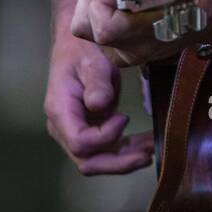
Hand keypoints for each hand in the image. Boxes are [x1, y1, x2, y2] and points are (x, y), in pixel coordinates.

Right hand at [43, 32, 153, 174]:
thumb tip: (101, 106)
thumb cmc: (81, 51)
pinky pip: (105, 150)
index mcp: (60, 111)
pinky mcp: (88, 132)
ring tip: (151, 150)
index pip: (80, 142)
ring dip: (126, 160)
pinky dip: (126, 151)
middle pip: (87, 162)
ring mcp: (74, 132)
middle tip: (146, 156)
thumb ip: (96, 84)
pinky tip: (145, 145)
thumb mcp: (92, 62)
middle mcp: (63, 128)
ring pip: (98, 161)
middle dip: (118, 164)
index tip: (124, 117)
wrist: (74, 47)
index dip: (105, 137)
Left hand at [73, 0, 211, 65]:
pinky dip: (111, 19)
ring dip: (103, 10)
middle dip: (95, 2)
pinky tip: (134, 9)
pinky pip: (104, 37)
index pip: (93, 16)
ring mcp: (130, 57)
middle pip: (82, 25)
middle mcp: (129, 50)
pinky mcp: (131, 57)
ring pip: (91, 31)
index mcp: (134, 31)